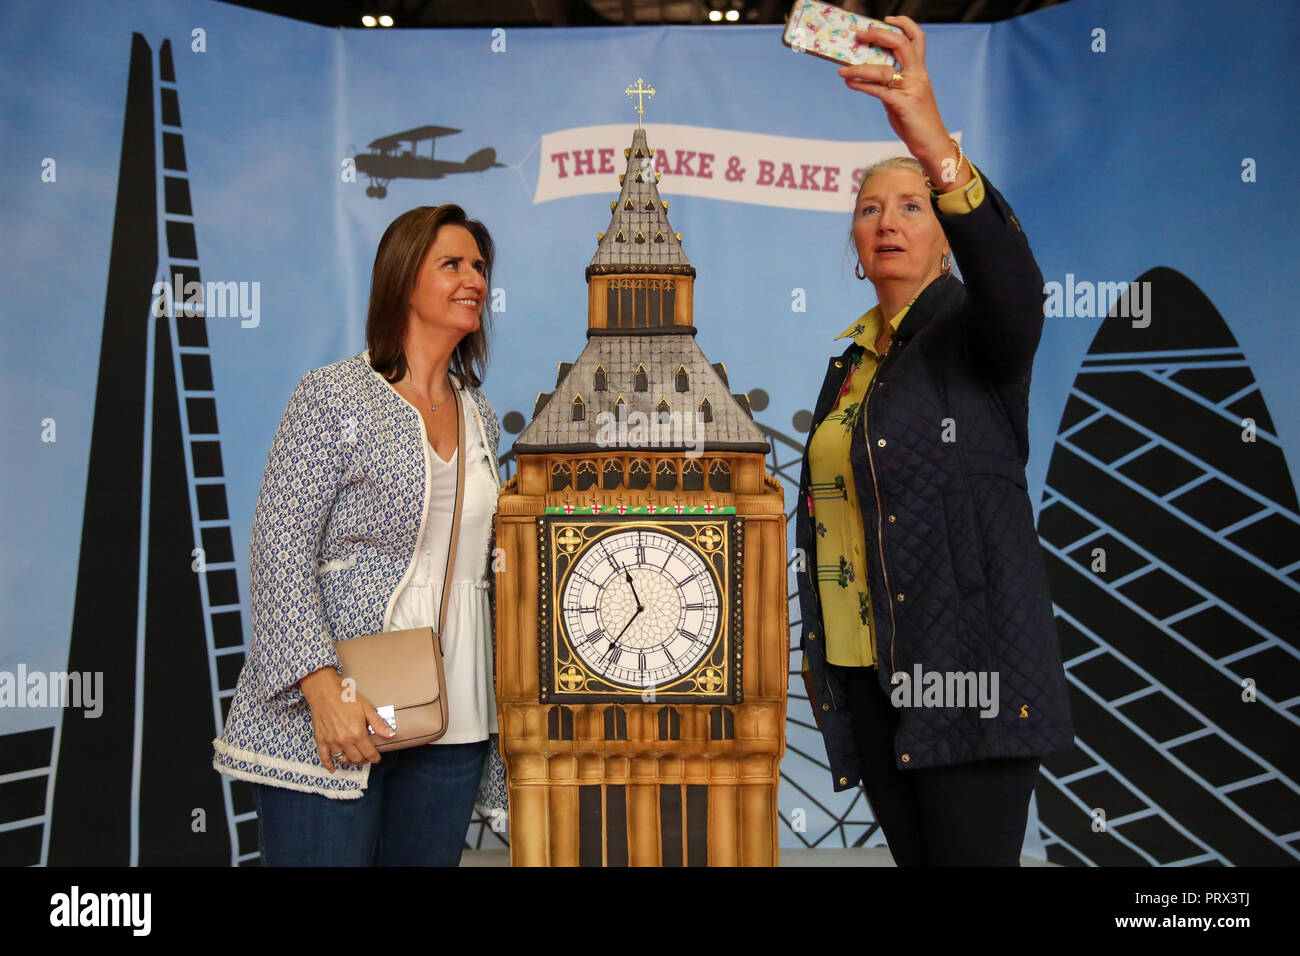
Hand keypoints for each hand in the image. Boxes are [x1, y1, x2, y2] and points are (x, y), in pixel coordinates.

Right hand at [300, 666, 395, 770]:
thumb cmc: (346, 697)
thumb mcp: (367, 708)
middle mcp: (344, 741)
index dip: (375, 758)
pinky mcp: (321, 740)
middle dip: (364, 759)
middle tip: (367, 756)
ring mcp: (331, 742)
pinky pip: (324, 757)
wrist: (324, 691)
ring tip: (354, 757)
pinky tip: (333, 769)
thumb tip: (391, 734)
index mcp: (357, 734)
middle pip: (356, 759)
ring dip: (349, 760)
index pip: (369, 753)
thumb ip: (379, 724)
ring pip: (342, 759)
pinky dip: (329, 764)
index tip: (376, 758)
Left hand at [836, 16, 961, 184]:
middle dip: (879, 35)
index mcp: (921, 71)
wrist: (933, 145)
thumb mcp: (905, 99)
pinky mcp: (904, 105)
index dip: (903, 24)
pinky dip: (862, 85)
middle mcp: (918, 76)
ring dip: (859, 68)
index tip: (886, 18)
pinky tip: (850, 83)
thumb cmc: (917, 123)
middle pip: (901, 44)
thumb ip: (891, 86)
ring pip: (884, 69)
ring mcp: (912, 89)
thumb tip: (869, 79)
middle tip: (859, 34)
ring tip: (842, 70)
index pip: (917, 38)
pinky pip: (879, 91)